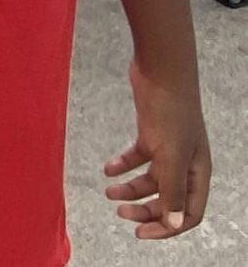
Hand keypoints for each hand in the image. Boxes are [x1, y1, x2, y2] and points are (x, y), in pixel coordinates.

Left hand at [103, 58, 210, 238]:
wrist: (161, 72)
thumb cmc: (171, 111)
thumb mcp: (171, 155)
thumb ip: (173, 190)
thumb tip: (175, 224)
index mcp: (197, 173)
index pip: (189, 213)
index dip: (167, 227)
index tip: (140, 233)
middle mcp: (186, 164)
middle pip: (168, 199)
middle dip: (145, 210)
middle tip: (120, 214)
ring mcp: (168, 148)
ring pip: (151, 179)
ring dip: (130, 188)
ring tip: (108, 192)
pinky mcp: (151, 133)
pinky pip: (138, 157)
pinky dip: (123, 165)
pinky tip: (107, 168)